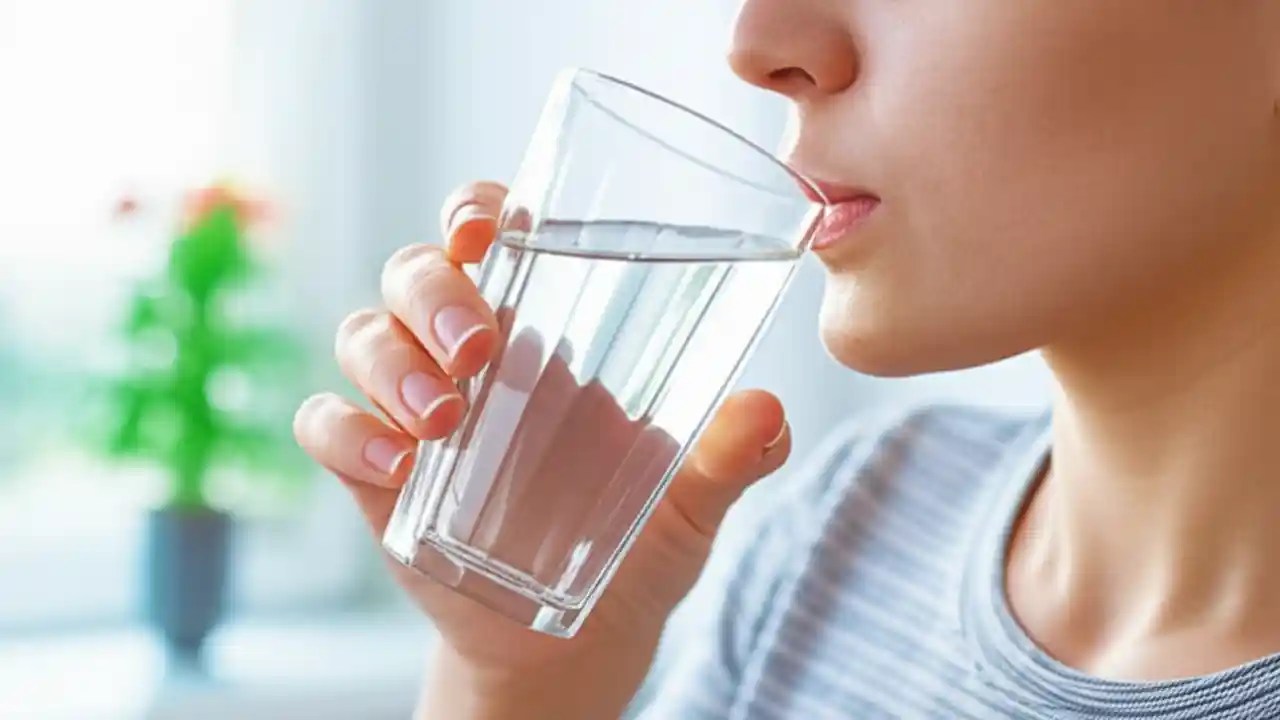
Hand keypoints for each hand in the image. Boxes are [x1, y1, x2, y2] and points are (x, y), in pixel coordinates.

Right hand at [293, 181, 790, 718]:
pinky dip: (348, 435)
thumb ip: (729, 458)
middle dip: (434, 294)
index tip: (491, 223)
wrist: (577, 634)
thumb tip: (768, 413)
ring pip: (362, 335)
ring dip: (391, 363)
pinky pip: (327, 426)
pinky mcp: (372, 471)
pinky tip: (396, 468)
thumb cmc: (634, 541)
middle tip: (479, 347)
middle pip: (415, 273)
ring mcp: (411, 407)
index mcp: (541, 325)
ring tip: (443, 419)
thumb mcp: (690, 499)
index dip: (475, 208)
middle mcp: (465, 350)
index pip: (488, 232)